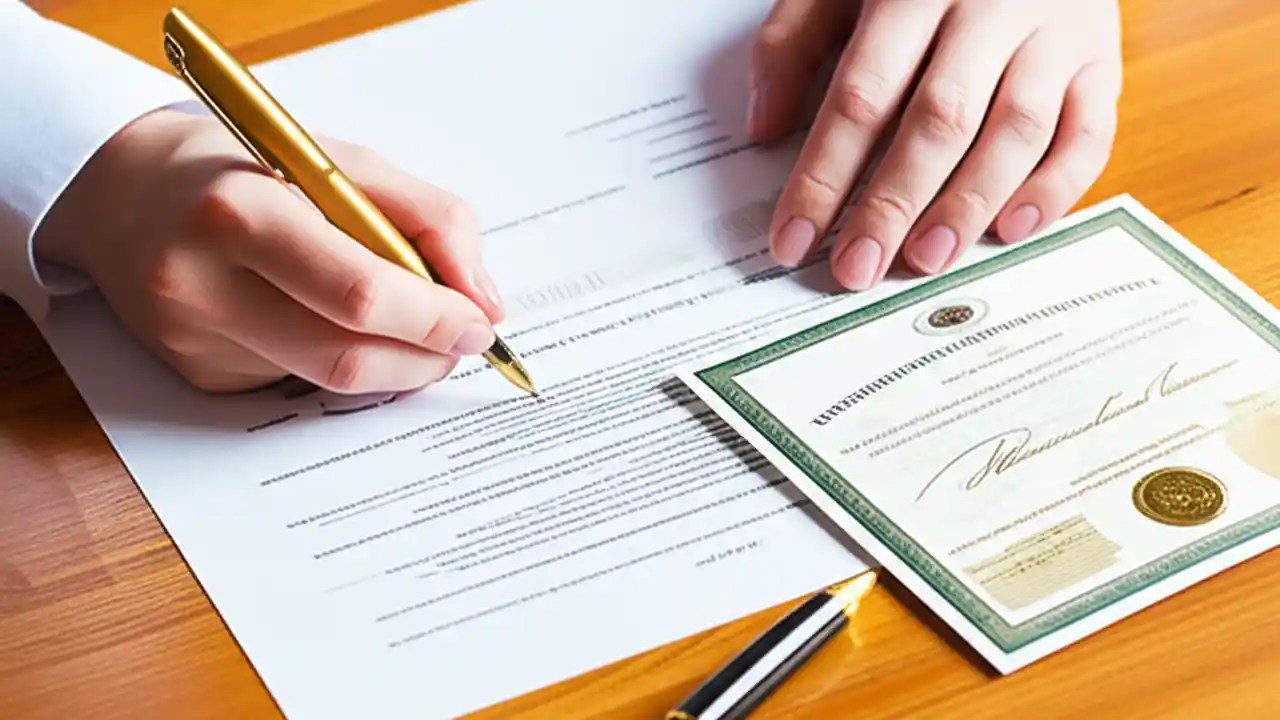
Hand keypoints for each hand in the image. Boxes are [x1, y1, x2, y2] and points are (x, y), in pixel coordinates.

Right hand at [35, 110, 503, 393]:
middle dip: (425, 356)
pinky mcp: (197, 375)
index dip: (431, 318)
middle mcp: (204, 284)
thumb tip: (483, 302)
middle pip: (346, 355)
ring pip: (329, 380)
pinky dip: (345, 361)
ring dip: (398, 366)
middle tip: (462, 339)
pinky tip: (340, 326)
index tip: (478, 323)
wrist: (122, 192)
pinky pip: (299, 382)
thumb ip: (428, 220)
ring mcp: (194, 340)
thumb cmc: (246, 168)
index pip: (357, 292)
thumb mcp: (341, 160)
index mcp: (241, 212)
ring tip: (419, 332)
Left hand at [748, 0, 1122, 288]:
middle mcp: (992, 5)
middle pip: (939, 120)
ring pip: (1017, 131)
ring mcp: (1057, 32)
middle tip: (857, 268)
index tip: (793, 239)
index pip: (862, 96)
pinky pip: (1090, 132)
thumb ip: (792, 43)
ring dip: (968, 205)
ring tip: (924, 260)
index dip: (823, 176)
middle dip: (892, 204)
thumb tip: (763, 129)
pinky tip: (1012, 227)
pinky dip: (1055, 187)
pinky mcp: (1102, 58)